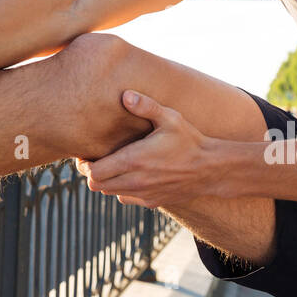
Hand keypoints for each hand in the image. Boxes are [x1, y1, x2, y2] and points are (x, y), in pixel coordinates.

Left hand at [75, 90, 215, 208]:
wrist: (211, 169)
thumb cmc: (189, 140)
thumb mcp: (170, 118)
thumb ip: (146, 106)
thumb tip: (125, 95)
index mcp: (134, 160)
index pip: (94, 172)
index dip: (85, 165)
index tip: (85, 154)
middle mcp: (136, 181)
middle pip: (97, 185)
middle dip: (92, 172)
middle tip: (94, 159)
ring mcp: (144, 194)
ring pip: (110, 193)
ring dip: (106, 181)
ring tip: (111, 165)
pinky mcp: (152, 201)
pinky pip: (126, 199)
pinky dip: (121, 190)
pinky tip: (129, 175)